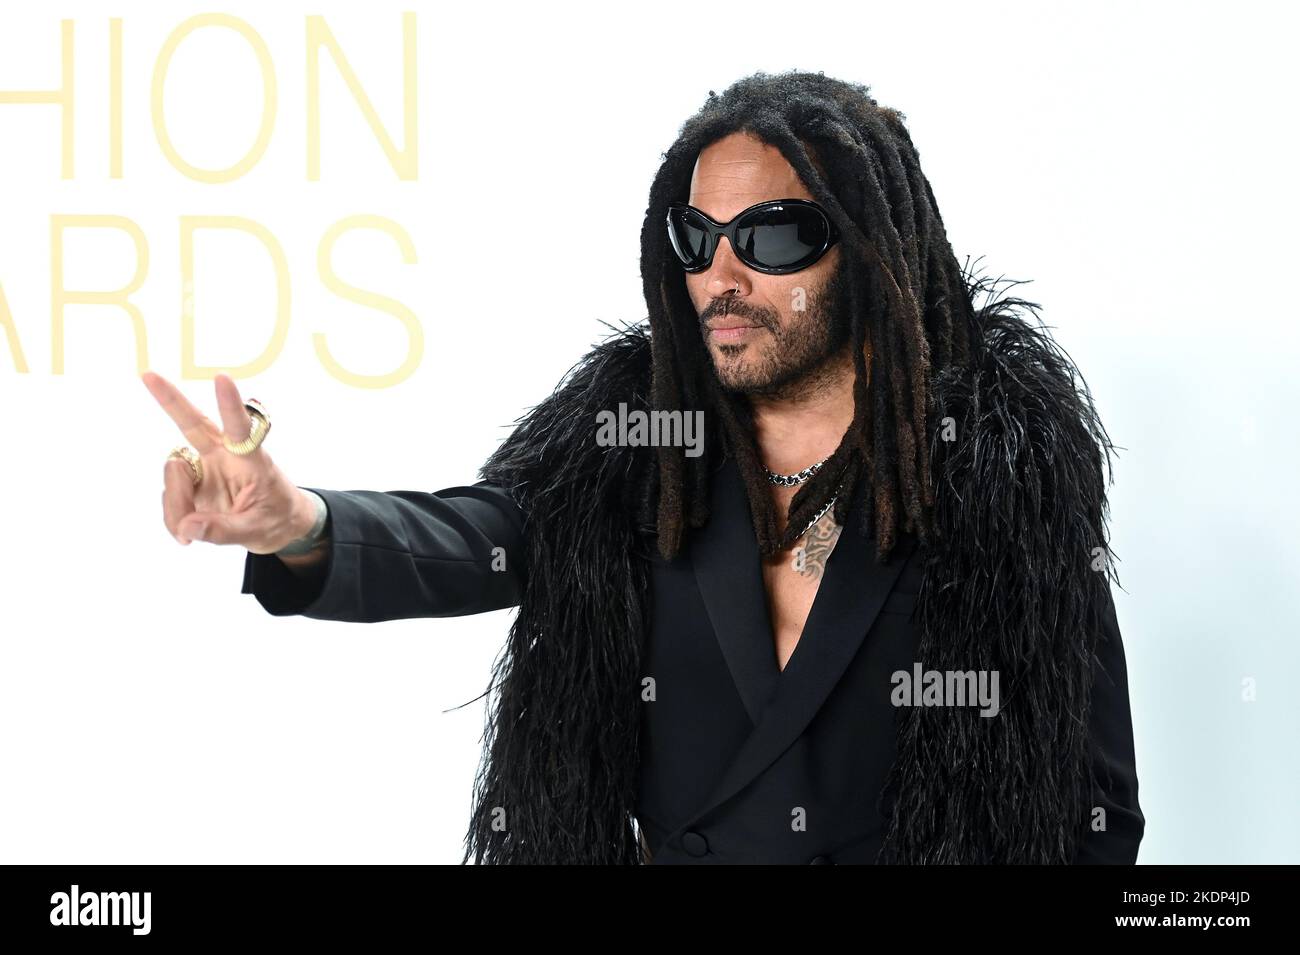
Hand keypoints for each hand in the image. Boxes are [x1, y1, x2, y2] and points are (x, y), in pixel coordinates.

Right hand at [142, 371, 316, 553]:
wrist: (279, 526)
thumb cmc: (276, 518)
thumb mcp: (257, 530)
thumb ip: (223, 530)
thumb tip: (187, 528)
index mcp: (250, 460)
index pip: (240, 429)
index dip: (229, 406)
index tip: (222, 378)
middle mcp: (224, 456)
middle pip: (193, 424)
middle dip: (171, 400)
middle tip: (148, 375)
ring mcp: (204, 468)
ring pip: (173, 475)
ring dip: (176, 505)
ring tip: (190, 533)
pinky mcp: (191, 484)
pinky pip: (169, 497)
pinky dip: (174, 518)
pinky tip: (186, 534)